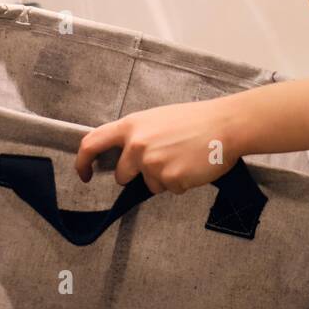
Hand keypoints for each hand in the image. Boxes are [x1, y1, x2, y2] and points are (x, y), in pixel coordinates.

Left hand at [74, 98, 244, 194]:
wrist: (225, 125)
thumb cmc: (195, 120)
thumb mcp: (158, 119)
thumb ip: (137, 135)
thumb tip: (125, 155)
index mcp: (132, 126)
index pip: (91, 143)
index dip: (82, 162)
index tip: (85, 174)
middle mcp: (137, 145)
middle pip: (122, 175)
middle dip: (136, 176)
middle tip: (162, 162)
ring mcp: (152, 164)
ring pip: (149, 184)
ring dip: (163, 178)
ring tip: (183, 158)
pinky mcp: (170, 179)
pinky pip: (169, 189)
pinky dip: (181, 183)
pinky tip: (193, 166)